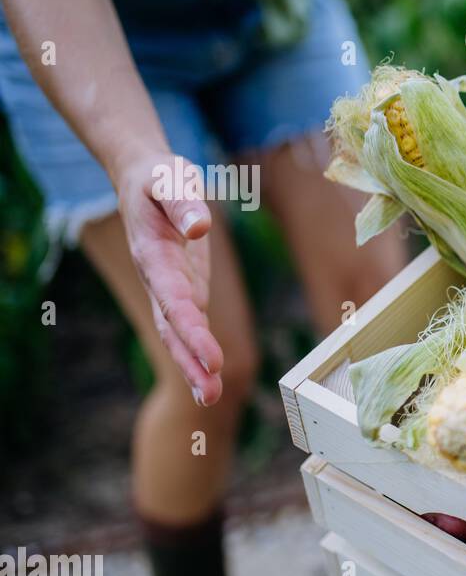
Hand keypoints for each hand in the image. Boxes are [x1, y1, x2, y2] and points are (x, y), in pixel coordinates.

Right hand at [115, 151, 223, 404]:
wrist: (144, 179)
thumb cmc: (160, 177)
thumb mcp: (171, 179)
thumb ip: (183, 203)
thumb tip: (199, 226)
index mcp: (154, 255)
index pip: (175, 299)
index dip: (192, 329)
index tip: (210, 357)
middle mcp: (159, 279)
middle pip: (173, 327)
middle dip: (191, 361)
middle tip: (209, 393)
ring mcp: (170, 288)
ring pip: (179, 334)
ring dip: (194, 366)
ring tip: (210, 397)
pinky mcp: (185, 290)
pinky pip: (191, 327)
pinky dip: (198, 353)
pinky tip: (208, 380)